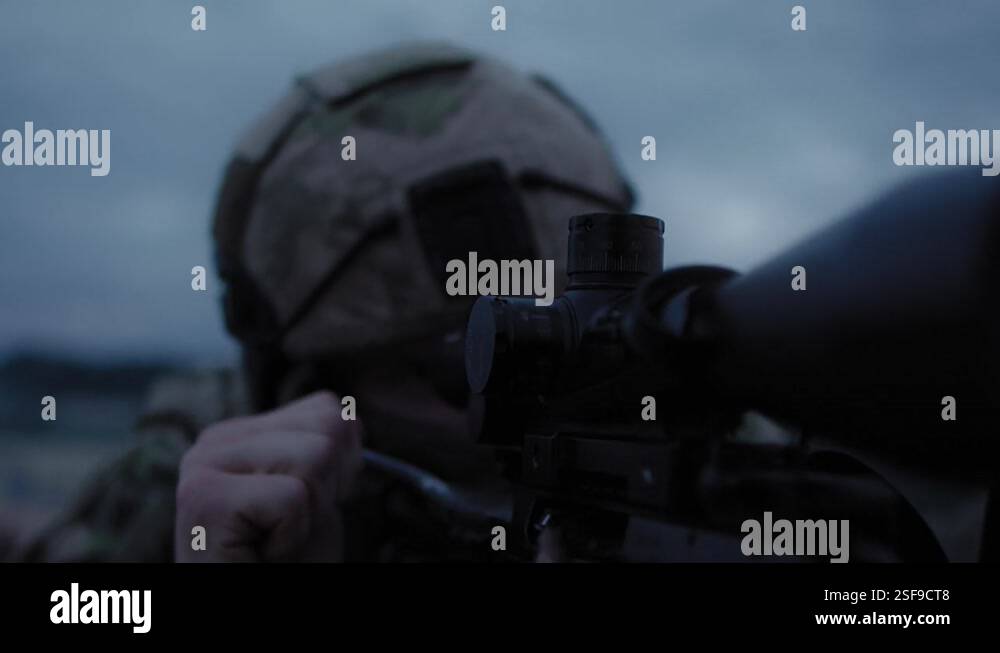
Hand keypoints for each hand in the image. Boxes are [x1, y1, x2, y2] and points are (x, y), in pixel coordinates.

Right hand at [175, 391, 361, 561]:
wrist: (257, 618)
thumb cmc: (287, 566)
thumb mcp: (319, 496)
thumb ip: (329, 449)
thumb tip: (348, 414)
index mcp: (239, 435)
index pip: (326, 410)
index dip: (339, 468)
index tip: (304, 510)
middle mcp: (213, 442)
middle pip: (325, 426)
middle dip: (327, 487)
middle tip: (289, 529)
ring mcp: (201, 467)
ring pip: (314, 456)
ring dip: (310, 513)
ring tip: (274, 541)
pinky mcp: (204, 499)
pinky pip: (294, 496)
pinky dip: (293, 535)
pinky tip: (262, 554)